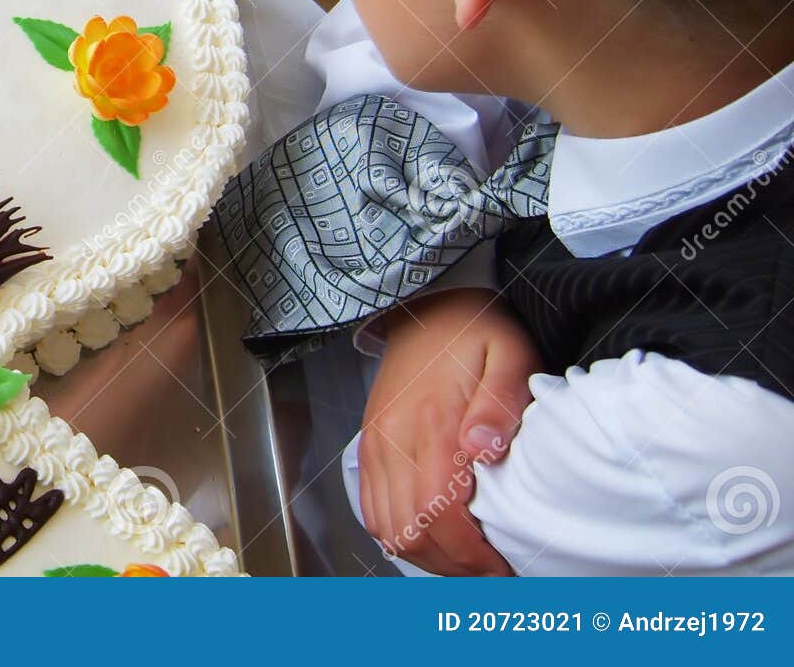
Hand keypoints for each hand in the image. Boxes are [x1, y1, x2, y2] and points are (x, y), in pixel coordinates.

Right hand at [358, 288, 539, 575]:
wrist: (426, 305)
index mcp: (433, 422)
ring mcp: (376, 444)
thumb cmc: (474, 331)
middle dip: (452, 567)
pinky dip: (398, 535)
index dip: (469, 555)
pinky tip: (430, 538)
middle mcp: (394, 439)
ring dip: (426, 556)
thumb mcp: (508, 354)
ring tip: (465, 560)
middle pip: (410, 532)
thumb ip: (500, 403)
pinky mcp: (369, 444)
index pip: (438, 513)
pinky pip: (371, 509)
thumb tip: (484, 450)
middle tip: (491, 572)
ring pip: (387, 529)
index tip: (500, 567)